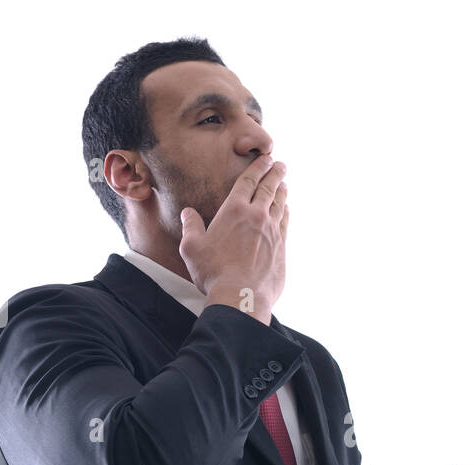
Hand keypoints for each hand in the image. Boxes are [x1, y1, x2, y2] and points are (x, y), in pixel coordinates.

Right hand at [179, 153, 288, 322]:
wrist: (241, 296)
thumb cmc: (213, 272)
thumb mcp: (192, 247)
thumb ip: (190, 226)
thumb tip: (188, 212)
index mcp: (235, 211)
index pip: (248, 181)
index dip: (258, 168)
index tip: (266, 159)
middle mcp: (257, 217)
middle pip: (269, 188)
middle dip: (275, 173)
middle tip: (280, 164)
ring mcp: (272, 232)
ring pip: (279, 204)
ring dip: (282, 191)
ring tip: (284, 184)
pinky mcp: (281, 248)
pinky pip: (284, 223)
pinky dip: (285, 212)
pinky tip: (285, 210)